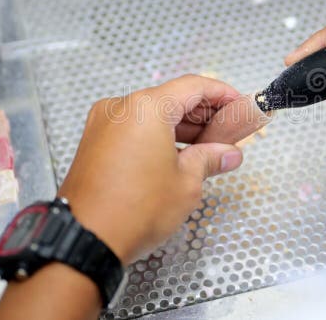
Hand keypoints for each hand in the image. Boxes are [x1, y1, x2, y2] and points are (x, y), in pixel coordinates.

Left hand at [57, 75, 245, 264]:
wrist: (86, 240)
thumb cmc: (133, 211)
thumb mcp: (186, 183)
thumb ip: (210, 159)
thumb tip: (227, 154)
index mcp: (146, 108)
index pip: (193, 86)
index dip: (221, 94)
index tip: (239, 104)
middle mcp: (121, 108)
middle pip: (171, 98)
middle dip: (203, 113)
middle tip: (228, 130)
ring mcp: (103, 125)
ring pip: (151, 114)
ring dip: (181, 127)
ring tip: (208, 148)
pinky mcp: (95, 143)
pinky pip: (133, 129)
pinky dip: (158, 136)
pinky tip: (179, 156)